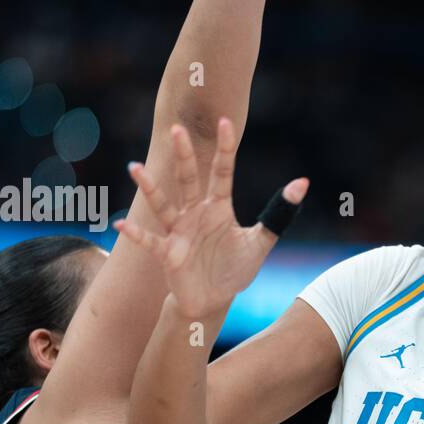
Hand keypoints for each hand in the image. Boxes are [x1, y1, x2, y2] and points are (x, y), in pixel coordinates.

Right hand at [115, 117, 308, 320]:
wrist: (214, 300)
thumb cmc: (233, 268)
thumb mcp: (260, 242)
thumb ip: (278, 215)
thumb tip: (303, 182)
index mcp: (219, 207)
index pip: (222, 172)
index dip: (225, 149)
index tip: (226, 123)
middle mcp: (196, 214)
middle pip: (189, 180)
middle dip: (184, 156)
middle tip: (177, 129)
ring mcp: (179, 232)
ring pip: (164, 205)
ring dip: (150, 188)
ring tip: (135, 169)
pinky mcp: (168, 254)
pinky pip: (150, 241)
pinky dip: (136, 234)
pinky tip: (121, 225)